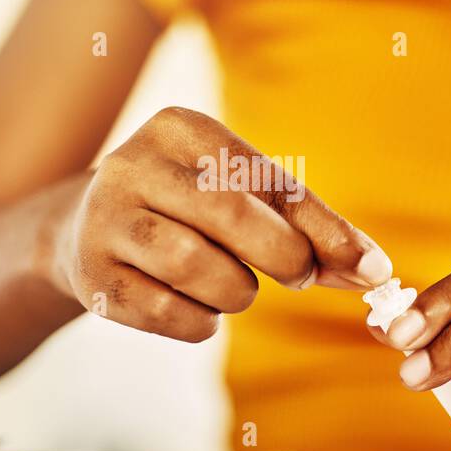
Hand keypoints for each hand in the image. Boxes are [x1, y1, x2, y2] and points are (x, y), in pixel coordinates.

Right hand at [54, 106, 391, 341]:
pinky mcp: (93, 278)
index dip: (327, 229)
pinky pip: (172, 316)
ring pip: (201, 269)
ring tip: (231, 286)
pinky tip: (196, 308)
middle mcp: (133, 163)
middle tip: (301, 278)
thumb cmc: (184, 210)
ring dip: (237, 293)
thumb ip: (302, 224)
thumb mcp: (235, 193)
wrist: (78, 232)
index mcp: (179, 128)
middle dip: (286, 257)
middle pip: (234, 216)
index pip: (269, 179)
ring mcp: (104, 220)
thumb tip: (371, 271)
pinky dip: (201, 323)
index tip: (373, 270)